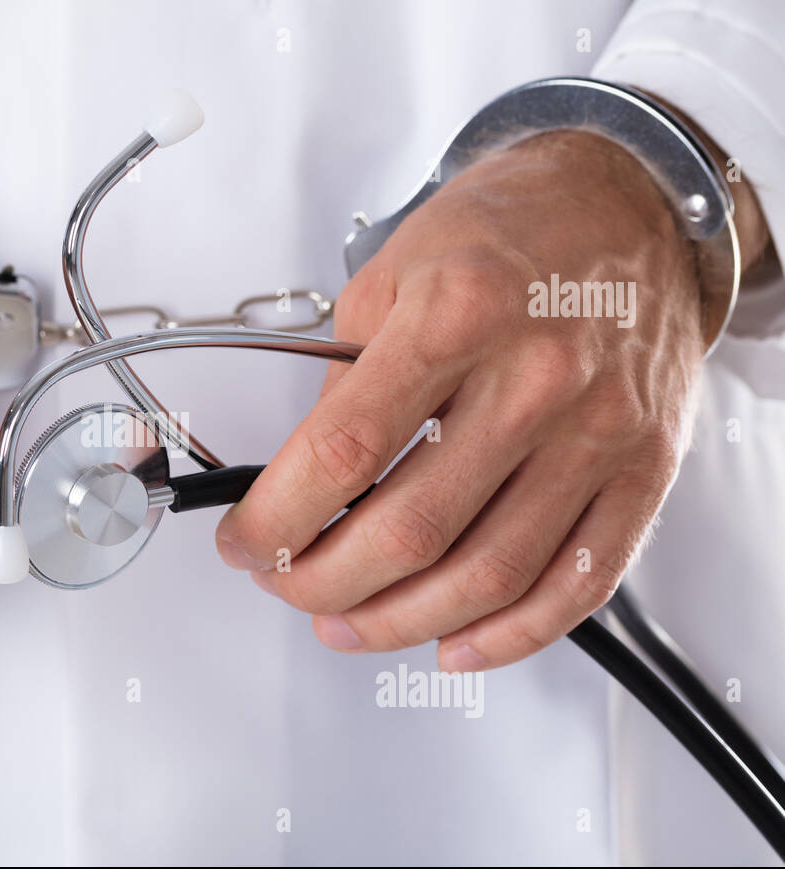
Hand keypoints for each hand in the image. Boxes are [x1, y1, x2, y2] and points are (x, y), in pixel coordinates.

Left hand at [215, 130, 706, 670]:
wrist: (632, 206)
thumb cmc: (509, 231)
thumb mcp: (393, 271)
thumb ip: (342, 376)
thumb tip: (301, 479)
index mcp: (457, 317)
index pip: (340, 454)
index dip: (275, 520)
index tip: (244, 543)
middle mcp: (534, 379)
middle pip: (409, 531)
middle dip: (322, 583)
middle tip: (286, 586)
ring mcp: (596, 432)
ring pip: (487, 575)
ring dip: (399, 621)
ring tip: (348, 625)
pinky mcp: (642, 470)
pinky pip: (578, 583)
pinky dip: (511, 635)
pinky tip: (457, 643)